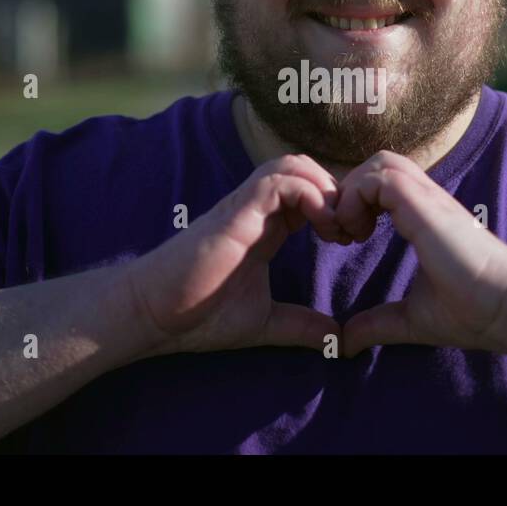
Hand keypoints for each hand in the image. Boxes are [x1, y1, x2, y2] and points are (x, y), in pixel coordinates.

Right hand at [127, 154, 346, 355]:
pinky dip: (311, 195)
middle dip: (339, 192)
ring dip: (326, 189)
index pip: (311, 190)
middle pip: (307, 168)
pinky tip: (322, 228)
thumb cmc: (198, 314)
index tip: (351, 239)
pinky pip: (279, 181)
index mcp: (267, 226)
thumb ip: (300, 324)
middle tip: (352, 232)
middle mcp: (257, 209)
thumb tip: (335, 340)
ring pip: (295, 165)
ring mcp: (245, 206)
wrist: (154, 314)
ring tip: (337, 229)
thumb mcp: (263, 322)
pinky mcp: (236, 210)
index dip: (338, 206)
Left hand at [334, 151, 506, 356]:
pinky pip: (379, 179)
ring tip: (348, 231)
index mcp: (425, 218)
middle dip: (349, 191)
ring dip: (352, 192)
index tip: (345, 241)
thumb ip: (377, 324)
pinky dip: (356, 198)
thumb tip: (345, 344)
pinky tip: (357, 233)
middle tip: (341, 233)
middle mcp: (427, 201)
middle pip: (379, 164)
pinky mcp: (424, 205)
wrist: (506, 309)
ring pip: (379, 163)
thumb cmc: (472, 312)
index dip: (355, 203)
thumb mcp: (411, 318)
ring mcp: (427, 199)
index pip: (383, 184)